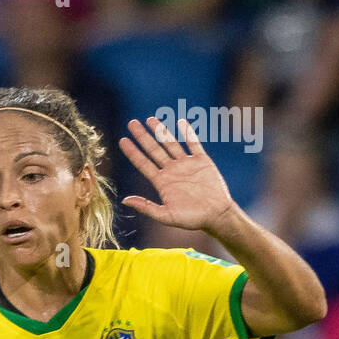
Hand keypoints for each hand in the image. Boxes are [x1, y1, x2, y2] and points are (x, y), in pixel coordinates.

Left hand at [119, 118, 236, 234]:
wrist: (216, 215)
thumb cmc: (191, 219)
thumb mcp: (166, 216)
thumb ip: (146, 207)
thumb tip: (125, 200)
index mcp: (162, 183)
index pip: (143, 164)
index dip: (133, 152)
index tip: (122, 140)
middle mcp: (172, 171)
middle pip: (154, 149)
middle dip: (143, 136)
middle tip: (132, 123)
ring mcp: (186, 164)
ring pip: (171, 143)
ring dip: (161, 131)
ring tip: (150, 119)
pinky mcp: (201, 161)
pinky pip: (193, 143)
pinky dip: (188, 132)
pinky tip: (181, 122)